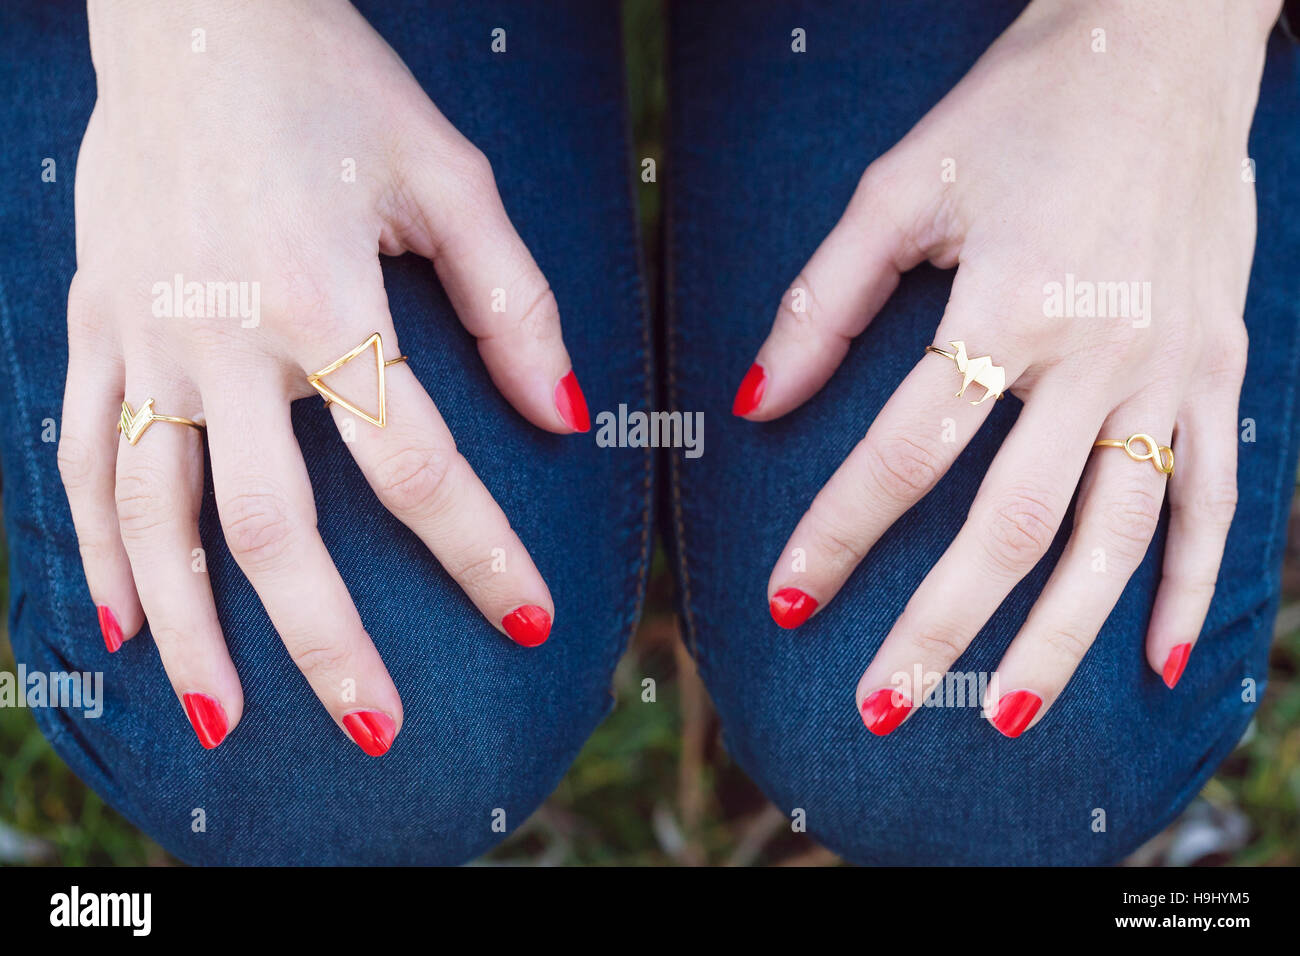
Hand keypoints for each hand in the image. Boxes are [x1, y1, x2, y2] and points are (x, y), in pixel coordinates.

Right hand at [59, 0, 587, 752]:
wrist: (191, 9)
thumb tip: (565, 415)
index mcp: (325, 298)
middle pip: (275, 527)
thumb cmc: (335, 88)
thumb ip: (513, 300)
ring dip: (194, 631)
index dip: (480, 554)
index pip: (416, 465)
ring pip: (156, 516)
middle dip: (329, 642)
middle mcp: (223, 336)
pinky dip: (100, 550)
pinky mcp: (93, 324)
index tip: (531, 620)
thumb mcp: (449, 176)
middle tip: (379, 730)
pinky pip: (81, 457)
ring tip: (229, 723)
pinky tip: (124, 624)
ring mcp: (142, 337)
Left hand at [736, 0, 1280, 735]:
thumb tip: (757, 398)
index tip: (786, 600)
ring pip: (1114, 537)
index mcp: (1006, 302)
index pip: (902, 453)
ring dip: (1055, 640)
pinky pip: (1212, 498)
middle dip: (937, 626)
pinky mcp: (1222, 370)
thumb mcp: (905, 183)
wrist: (1169, 43)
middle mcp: (1096, 352)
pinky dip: (1188, 584)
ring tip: (999, 718)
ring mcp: (1170, 370)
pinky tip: (1151, 660)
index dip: (837, 534)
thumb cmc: (1022, 106)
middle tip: (880, 708)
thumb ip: (825, 296)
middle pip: (1008, 524)